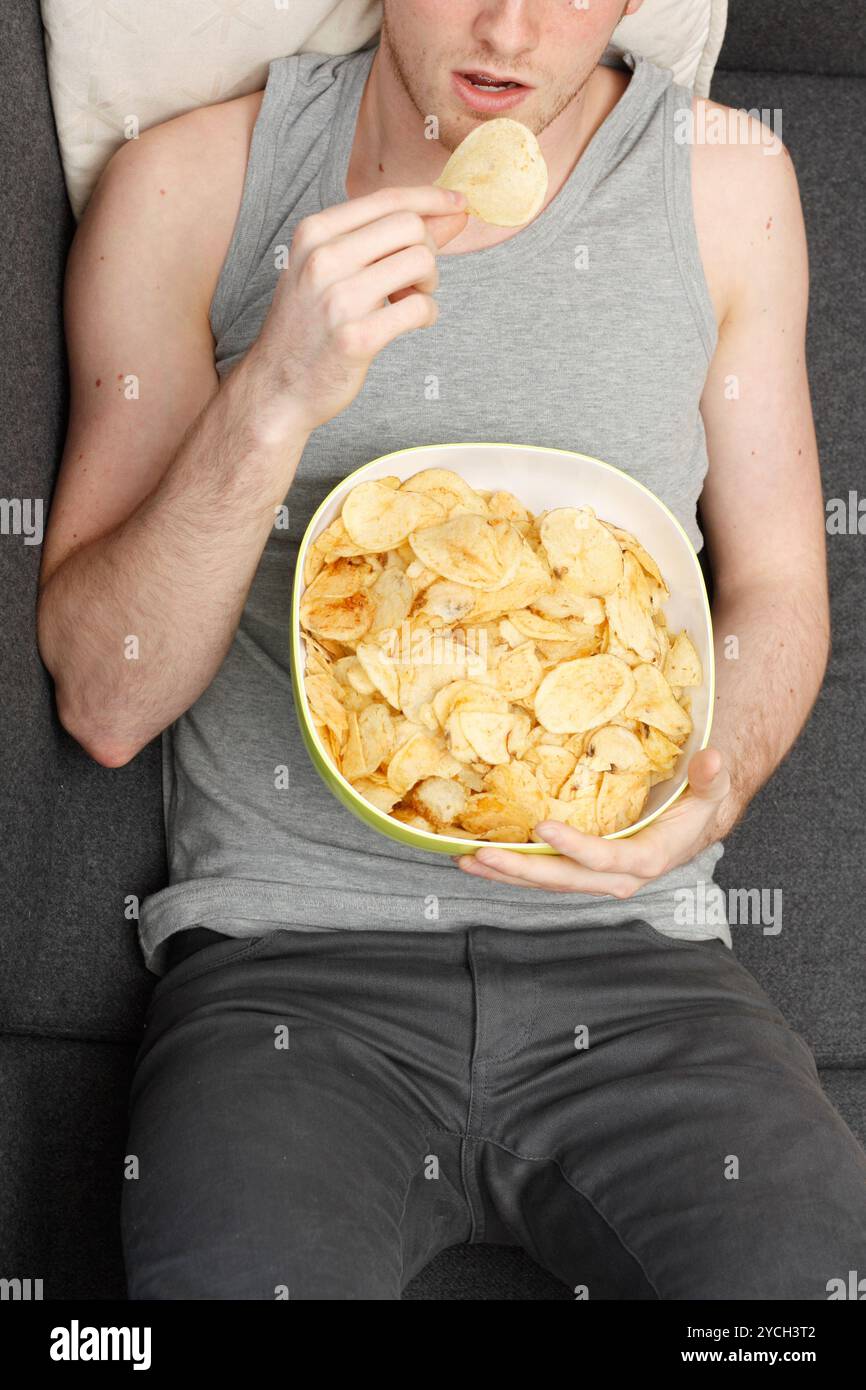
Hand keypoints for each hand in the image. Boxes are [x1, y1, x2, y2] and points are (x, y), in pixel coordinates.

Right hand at [241, 185, 467, 436]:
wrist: (277, 388)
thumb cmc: (308, 326)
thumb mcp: (327, 269)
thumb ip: (380, 238)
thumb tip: (449, 211)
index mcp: (314, 234)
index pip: (388, 199)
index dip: (432, 198)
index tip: (458, 203)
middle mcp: (323, 259)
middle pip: (410, 226)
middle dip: (428, 249)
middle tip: (417, 277)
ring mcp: (339, 299)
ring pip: (420, 261)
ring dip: (430, 282)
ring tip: (413, 299)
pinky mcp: (357, 338)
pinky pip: (419, 308)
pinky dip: (428, 314)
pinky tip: (415, 322)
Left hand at [454, 747, 733, 897]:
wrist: (697, 822)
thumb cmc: (702, 801)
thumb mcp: (713, 785)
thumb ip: (711, 775)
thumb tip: (711, 758)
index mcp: (651, 856)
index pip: (610, 859)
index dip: (577, 848)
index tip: (543, 828)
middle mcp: (621, 875)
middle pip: (566, 880)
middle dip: (522, 871)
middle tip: (480, 856)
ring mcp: (598, 875)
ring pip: (550, 882)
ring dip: (508, 874)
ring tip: (467, 861)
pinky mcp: (583, 869)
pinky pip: (547, 873)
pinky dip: (515, 868)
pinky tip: (483, 858)